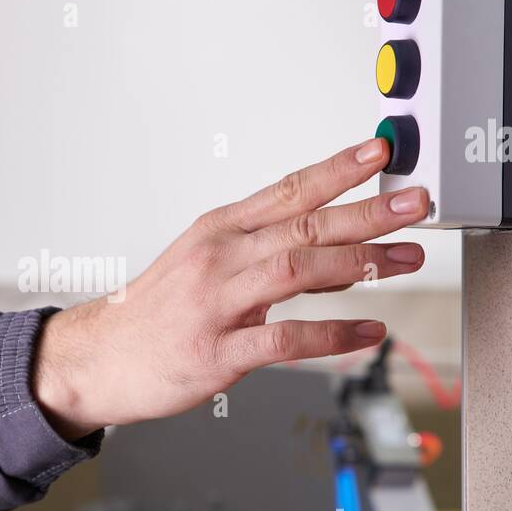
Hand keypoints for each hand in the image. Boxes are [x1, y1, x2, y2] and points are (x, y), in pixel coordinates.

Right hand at [32, 137, 428, 440]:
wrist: (96, 359)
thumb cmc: (152, 313)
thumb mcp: (201, 263)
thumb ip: (261, 251)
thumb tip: (330, 243)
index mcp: (217, 232)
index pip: (287, 190)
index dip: (336, 169)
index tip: (379, 151)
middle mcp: (218, 260)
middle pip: (303, 225)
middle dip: (366, 211)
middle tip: (415, 203)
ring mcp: (216, 305)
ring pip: (297, 270)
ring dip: (358, 264)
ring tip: (404, 260)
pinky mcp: (217, 353)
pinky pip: (285, 338)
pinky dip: (333, 334)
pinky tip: (368, 330)